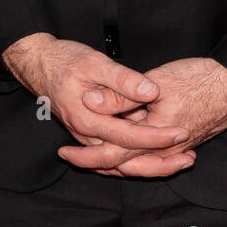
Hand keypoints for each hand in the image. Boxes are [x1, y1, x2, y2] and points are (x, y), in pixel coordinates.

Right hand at [2, 33, 192, 164]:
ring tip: (179, 162)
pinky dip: (134, 161)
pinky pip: (113, 159)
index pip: (128, 136)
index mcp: (88, 120)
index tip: (180, 133)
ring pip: (120, 165)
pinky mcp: (89, 136)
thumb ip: (122, 80)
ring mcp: (86, 139)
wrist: (39, 64)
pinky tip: (155, 156)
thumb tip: (150, 92)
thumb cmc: (65, 60)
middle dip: (158, 163)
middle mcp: (86, 136)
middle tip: (188, 159)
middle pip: (125, 162)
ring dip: (149, 166)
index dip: (156, 137)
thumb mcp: (94, 62)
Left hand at [57, 57, 226, 176]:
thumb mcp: (157, 82)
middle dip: (95, 164)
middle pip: (124, 166)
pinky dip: (134, 156)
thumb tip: (91, 102)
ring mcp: (177, 149)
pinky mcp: (185, 142)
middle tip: (71, 158)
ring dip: (114, 162)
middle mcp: (166, 150)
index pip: (113, 154)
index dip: (86, 154)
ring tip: (92, 158)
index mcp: (156, 136)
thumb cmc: (201, 79)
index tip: (65, 152)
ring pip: (138, 164)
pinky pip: (153, 157)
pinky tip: (125, 152)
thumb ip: (122, 95)